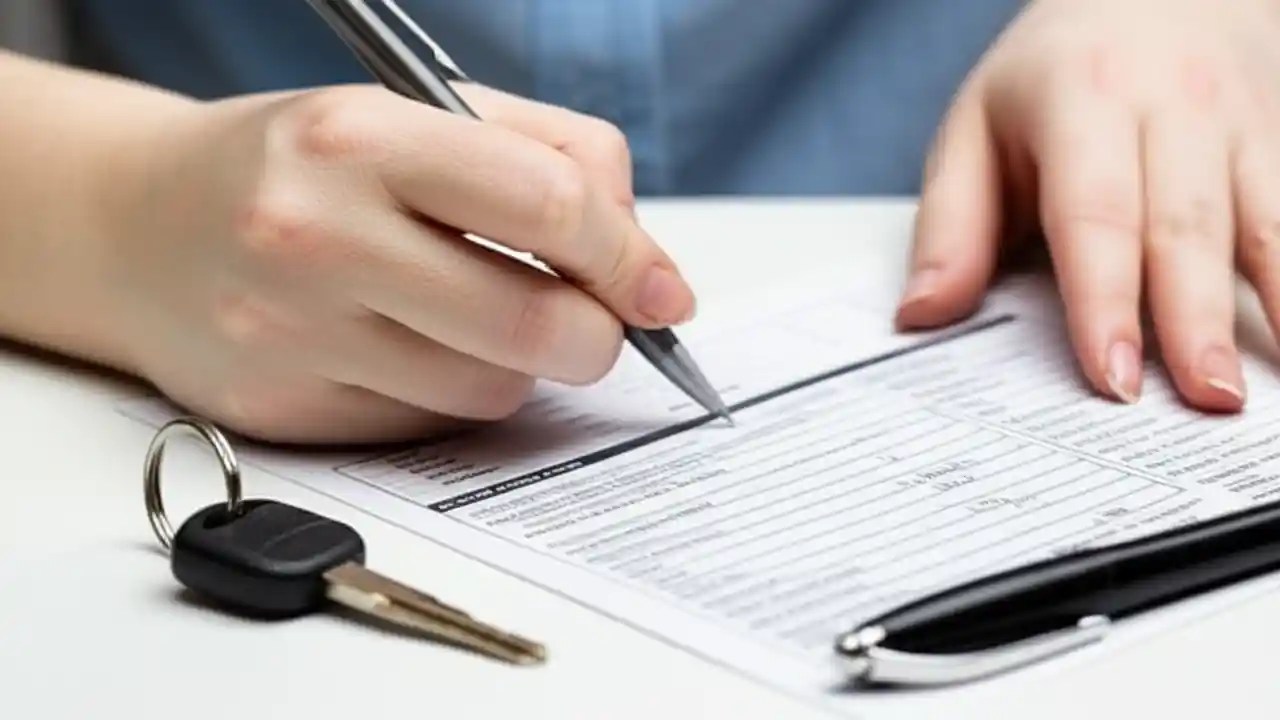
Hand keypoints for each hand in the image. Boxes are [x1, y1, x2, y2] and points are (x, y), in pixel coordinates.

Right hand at [111, 84, 695, 442]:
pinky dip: (453, 394)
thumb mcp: (419, 113)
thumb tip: (646, 262)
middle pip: (533, 323)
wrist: (136, 223)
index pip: (548, 205)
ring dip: (522, 365)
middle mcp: (316, 236)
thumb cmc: (302, 163)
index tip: (660, 290)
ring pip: (491, 391)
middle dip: (597, 335)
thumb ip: (553, 155)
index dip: (627, 257)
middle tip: (596, 322)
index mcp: (360, 137)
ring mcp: (291, 334)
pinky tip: (413, 347)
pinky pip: (428, 426)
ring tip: (481, 316)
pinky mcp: (282, 409)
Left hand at [899, 0, 1279, 411]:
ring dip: (1274, 308)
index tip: (1111, 375)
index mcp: (1079, 103)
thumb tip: (920, 316)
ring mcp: (1238, 123)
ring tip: (1257, 391)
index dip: (1104, 299)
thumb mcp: (975, 129)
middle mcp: (1170, 108)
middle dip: (1193, 321)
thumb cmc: (1050, 78)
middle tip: (1202, 402)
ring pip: (1263, 222)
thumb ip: (950, 225)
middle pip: (1184, 226)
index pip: (1092, 213)